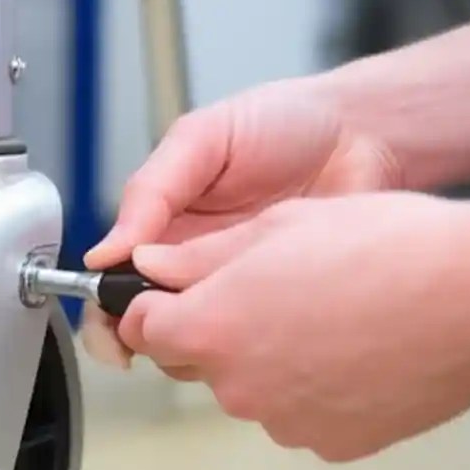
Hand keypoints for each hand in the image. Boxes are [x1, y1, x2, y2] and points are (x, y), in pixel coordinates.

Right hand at [81, 76, 404, 368]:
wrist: (367, 131)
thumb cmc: (284, 123)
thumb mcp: (200, 139)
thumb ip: (149, 192)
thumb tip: (102, 253)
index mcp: (161, 228)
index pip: (114, 284)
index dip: (105, 312)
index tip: (115, 327)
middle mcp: (194, 267)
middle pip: (150, 324)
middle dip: (147, 339)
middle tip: (163, 336)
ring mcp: (239, 291)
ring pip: (199, 342)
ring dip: (198, 345)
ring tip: (215, 325)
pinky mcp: (282, 309)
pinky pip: (256, 342)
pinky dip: (251, 346)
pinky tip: (258, 331)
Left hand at [118, 192, 469, 461]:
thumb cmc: (385, 247)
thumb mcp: (276, 228)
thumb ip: (198, 257)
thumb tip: (148, 266)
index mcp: (211, 327)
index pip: (139, 328)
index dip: (148, 305)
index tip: (164, 294)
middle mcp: (238, 386)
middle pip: (192, 360)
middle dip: (209, 328)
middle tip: (263, 290)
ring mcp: (285, 422)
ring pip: (248, 387)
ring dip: (265, 357)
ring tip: (323, 313)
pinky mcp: (331, 443)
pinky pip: (298, 412)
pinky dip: (311, 387)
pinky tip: (352, 348)